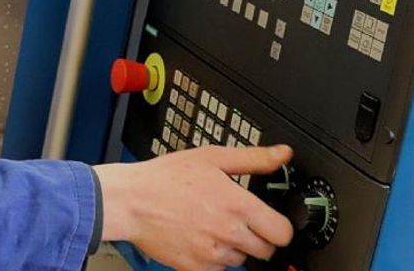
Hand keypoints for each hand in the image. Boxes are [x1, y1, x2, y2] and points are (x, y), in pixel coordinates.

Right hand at [93, 144, 294, 270]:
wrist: (131, 202)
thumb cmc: (166, 178)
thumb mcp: (211, 157)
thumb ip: (253, 159)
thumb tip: (282, 154)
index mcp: (237, 205)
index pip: (282, 232)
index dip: (280, 226)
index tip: (271, 221)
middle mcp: (229, 233)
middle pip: (266, 250)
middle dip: (258, 237)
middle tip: (239, 220)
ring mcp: (212, 254)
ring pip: (241, 260)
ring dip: (235, 247)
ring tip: (213, 225)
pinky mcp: (196, 269)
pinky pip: (218, 269)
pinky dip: (213, 257)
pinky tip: (200, 237)